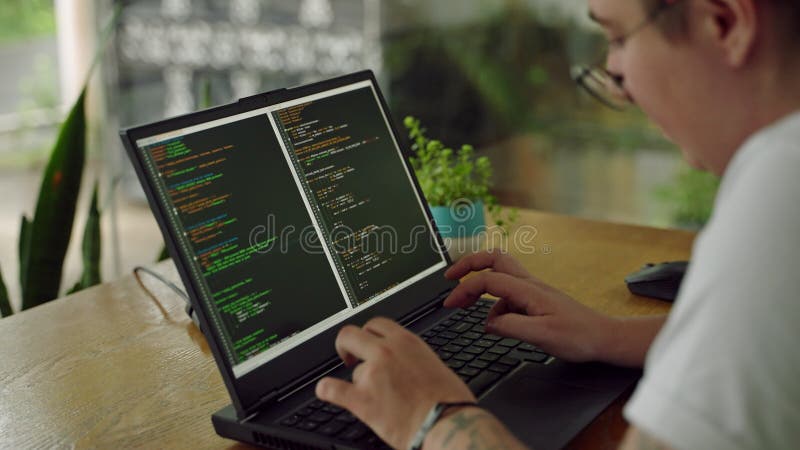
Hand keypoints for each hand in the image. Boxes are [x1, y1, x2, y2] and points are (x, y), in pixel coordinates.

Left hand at [315, 317, 475, 449]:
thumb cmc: (450, 400)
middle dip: (346, 345)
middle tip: (348, 357)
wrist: (448, 423)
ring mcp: (372, 374)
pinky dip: (326, 390)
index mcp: (406, 342)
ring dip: (357, 382)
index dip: (367, 333)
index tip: (366, 343)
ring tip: (373, 398)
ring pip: (352, 371)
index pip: (376, 323)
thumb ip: (412, 357)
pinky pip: (331, 389)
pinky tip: (326, 391)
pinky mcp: (362, 399)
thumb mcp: (433, 364)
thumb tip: (404, 362)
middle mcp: (386, 352)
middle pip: (350, 334)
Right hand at [443, 250, 614, 361]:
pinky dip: (495, 303)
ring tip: (468, 307)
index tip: (449, 304)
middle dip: (468, 264)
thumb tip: (488, 323)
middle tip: (450, 277)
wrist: (604, 337)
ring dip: (480, 286)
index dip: (464, 290)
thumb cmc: (578, 336)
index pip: (487, 280)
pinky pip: (508, 293)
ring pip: (500, 273)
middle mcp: (529, 284)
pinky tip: (496, 323)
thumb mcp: (541, 336)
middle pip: (493, 258)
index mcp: (528, 290)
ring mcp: (533, 290)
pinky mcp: (536, 299)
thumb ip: (510, 327)